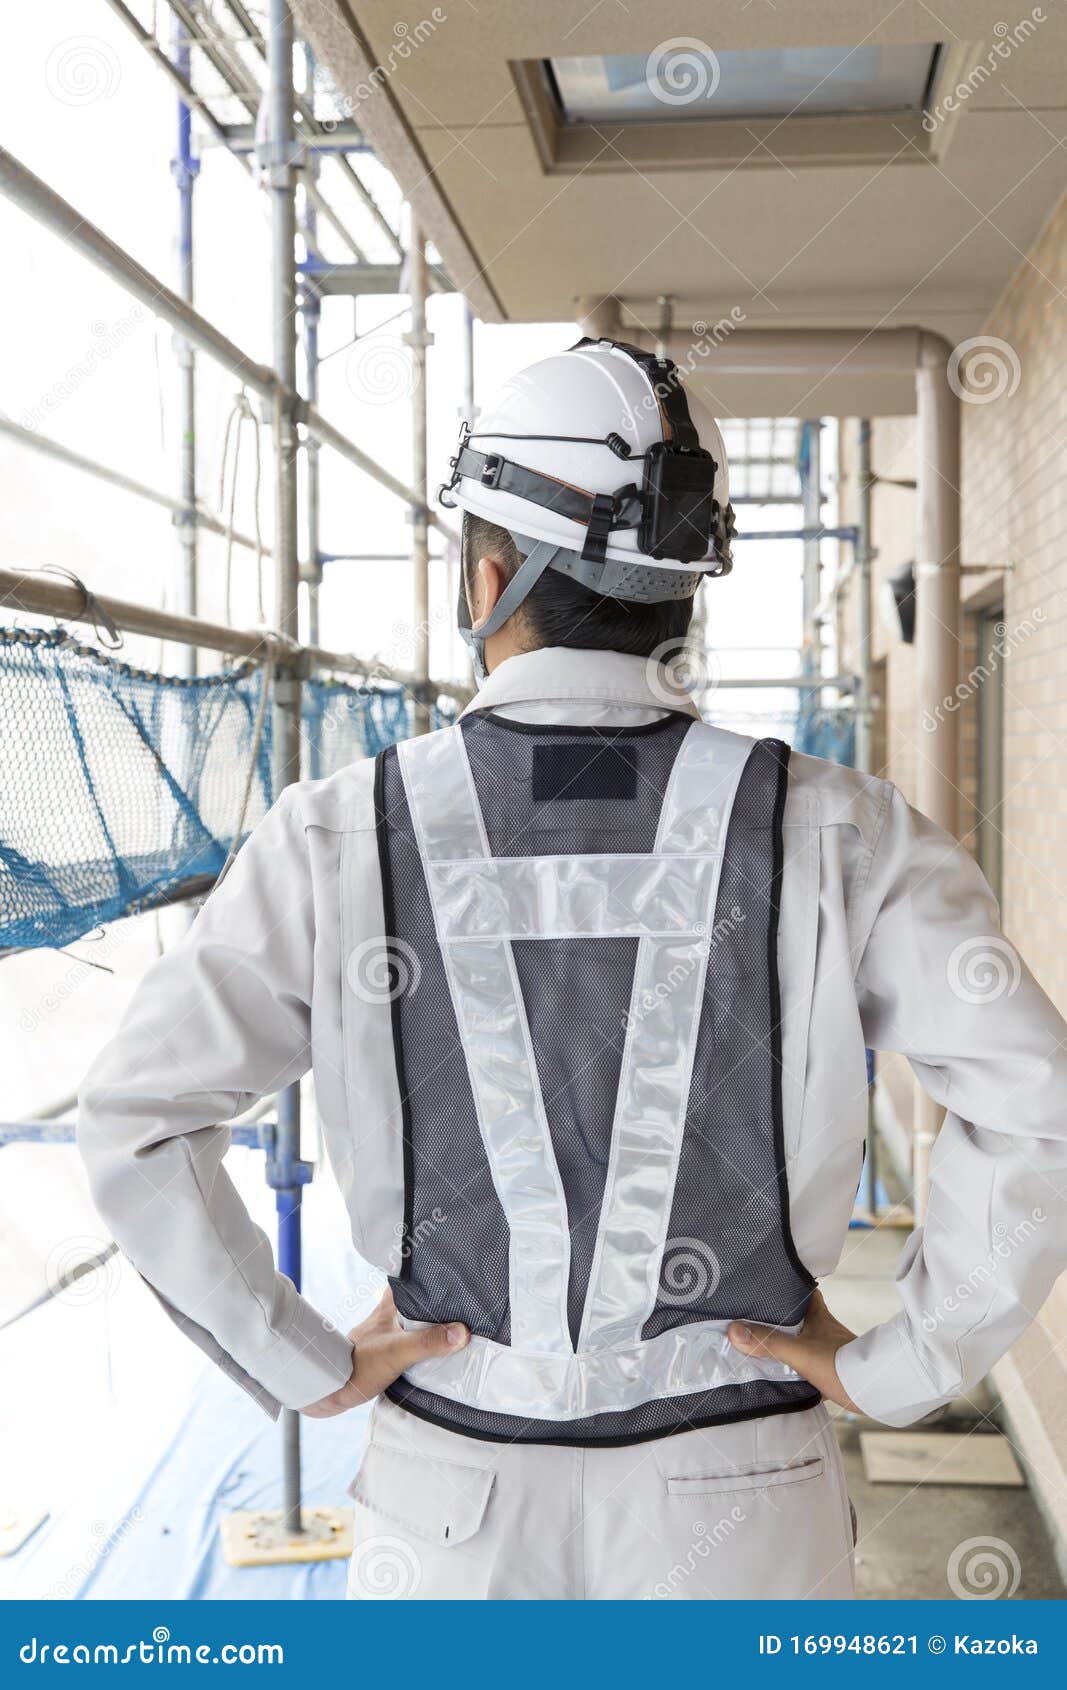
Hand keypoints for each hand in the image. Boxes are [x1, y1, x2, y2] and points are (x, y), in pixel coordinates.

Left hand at [300, 1287, 468, 1418]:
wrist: (333, 1391)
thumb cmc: (359, 1365)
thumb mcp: (398, 1352)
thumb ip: (428, 1342)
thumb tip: (461, 1332)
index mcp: (389, 1306)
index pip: (411, 1279)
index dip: (429, 1273)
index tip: (453, 1271)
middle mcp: (388, 1316)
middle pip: (417, 1299)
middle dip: (437, 1300)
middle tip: (464, 1301)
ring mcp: (387, 1334)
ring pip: (414, 1321)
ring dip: (431, 1323)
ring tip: (458, 1325)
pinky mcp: (387, 1352)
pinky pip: (412, 1340)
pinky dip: (424, 1342)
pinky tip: (437, 1350)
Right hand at [727, 1289, 859, 1412]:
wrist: (875, 1391)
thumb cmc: (841, 1364)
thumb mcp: (799, 1353)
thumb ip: (769, 1342)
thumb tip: (735, 1330)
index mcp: (817, 1316)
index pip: (803, 1291)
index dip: (789, 1286)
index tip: (771, 1284)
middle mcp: (825, 1329)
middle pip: (801, 1316)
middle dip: (783, 1318)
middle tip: (759, 1319)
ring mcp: (831, 1349)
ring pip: (805, 1340)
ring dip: (790, 1342)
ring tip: (765, 1346)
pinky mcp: (835, 1369)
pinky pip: (811, 1363)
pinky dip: (798, 1366)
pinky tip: (786, 1375)